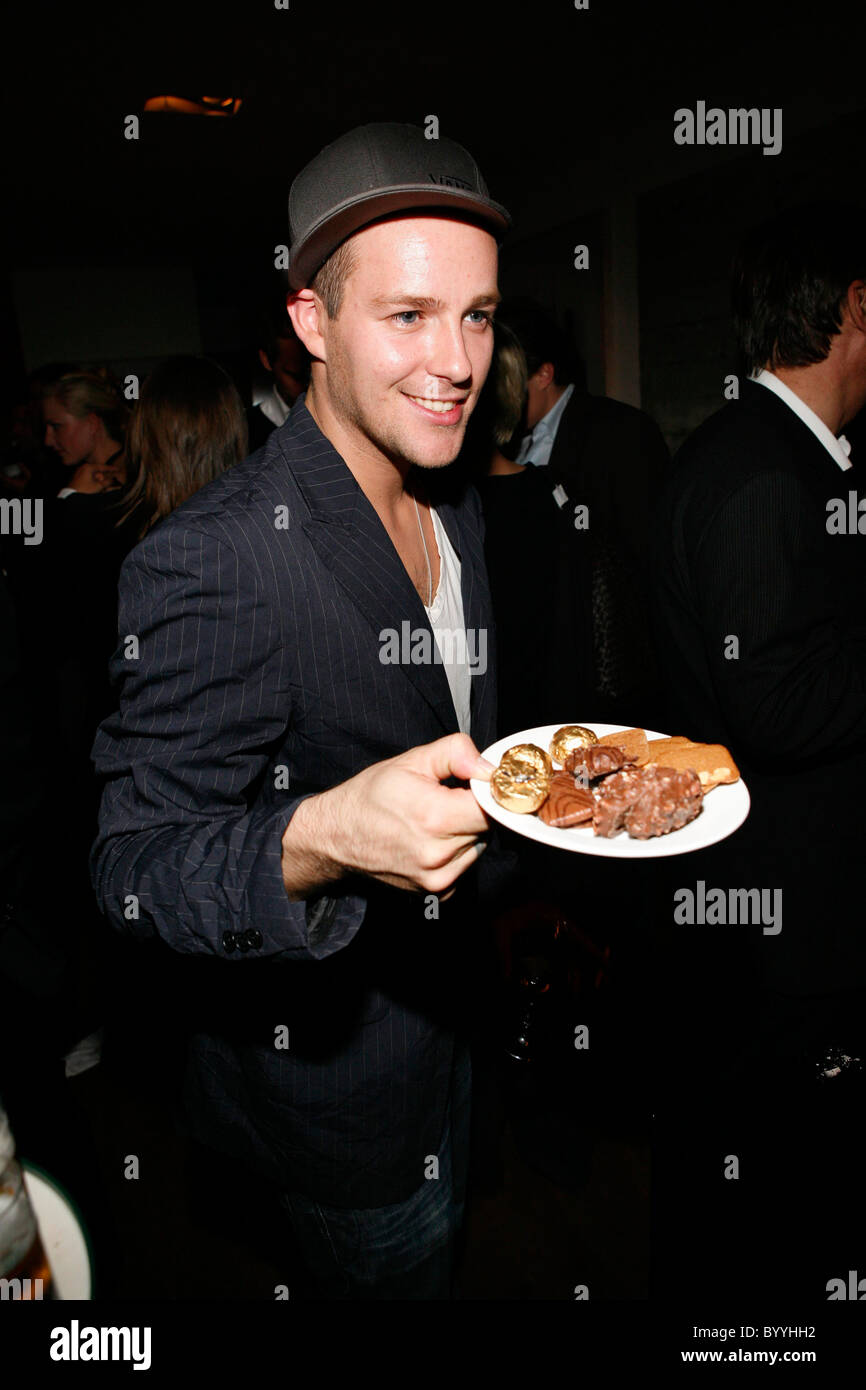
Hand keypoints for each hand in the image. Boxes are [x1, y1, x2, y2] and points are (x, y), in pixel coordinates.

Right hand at [281, 733, 494, 899]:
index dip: (488, 792)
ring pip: (478, 846)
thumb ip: (455, 754)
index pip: (493, 807)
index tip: (477, 784)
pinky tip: (432, 839)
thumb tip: (488, 767)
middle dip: (474, 809)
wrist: (336, 836)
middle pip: (487, 827)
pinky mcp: (436, 891)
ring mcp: (437, 877)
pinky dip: (457, 852)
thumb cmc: (371, 796)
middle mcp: (438, 853)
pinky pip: (465, 866)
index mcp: (435, 816)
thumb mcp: (411, 761)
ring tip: (436, 819)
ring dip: (467, 831)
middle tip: (449, 797)